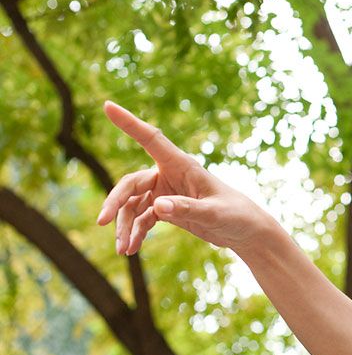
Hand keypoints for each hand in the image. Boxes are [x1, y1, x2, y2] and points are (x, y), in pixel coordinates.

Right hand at [96, 101, 269, 254]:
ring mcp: (166, 192)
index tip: (108, 105)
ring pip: (133, 204)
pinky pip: (142, 218)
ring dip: (124, 225)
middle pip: (131, 183)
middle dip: (115, 202)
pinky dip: (135, 233)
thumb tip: (157, 207)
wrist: (246, 232)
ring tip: (122, 249)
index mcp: (183, 165)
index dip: (129, 123)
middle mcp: (170, 175)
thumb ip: (187, 209)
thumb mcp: (214, 213)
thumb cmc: (236, 215)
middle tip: (101, 221)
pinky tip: (130, 249)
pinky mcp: (166, 209)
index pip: (151, 139)